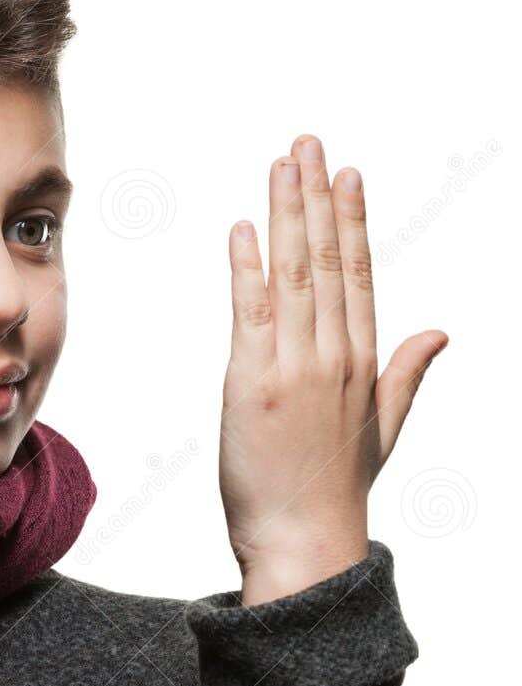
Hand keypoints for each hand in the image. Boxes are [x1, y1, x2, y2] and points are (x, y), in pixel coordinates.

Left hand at [220, 133, 447, 605]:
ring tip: (280, 165)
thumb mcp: (383, 427)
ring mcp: (296, 367)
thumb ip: (407, 373)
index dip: (350, 219)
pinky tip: (244, 228)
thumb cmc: (336, 488)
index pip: (358, 273)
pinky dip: (247, 269)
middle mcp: (334, 356)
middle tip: (306, 144)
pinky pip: (251, 314)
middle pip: (326, 260)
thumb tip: (441, 331)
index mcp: (363, 361)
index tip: (345, 173)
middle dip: (315, 197)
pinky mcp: (254, 384)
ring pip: (292, 275)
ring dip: (284, 215)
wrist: (303, 541)